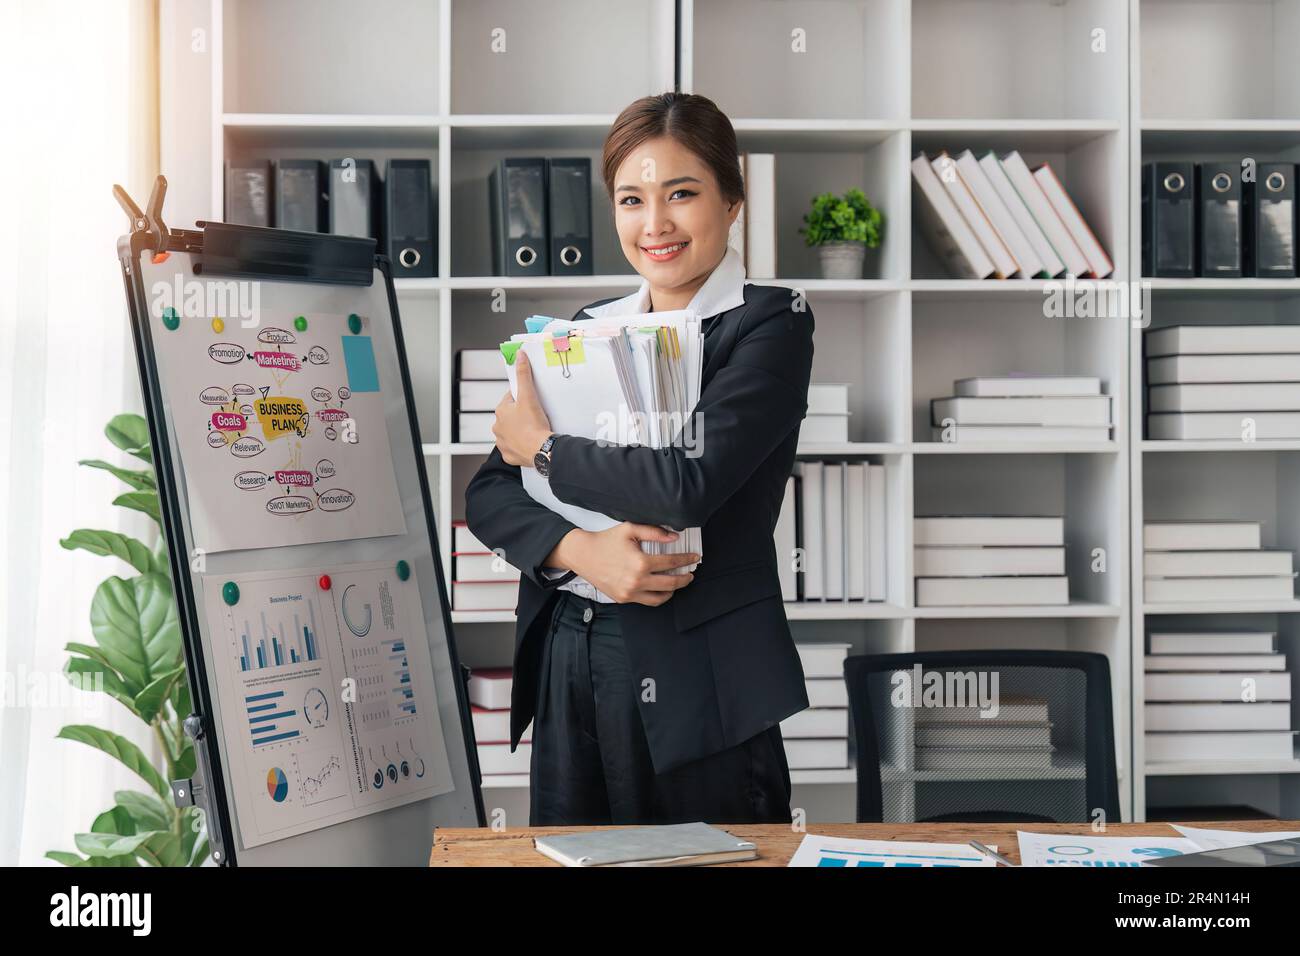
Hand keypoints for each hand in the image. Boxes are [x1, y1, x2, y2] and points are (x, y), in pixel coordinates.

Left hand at [493, 351, 552, 465]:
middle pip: (511, 416)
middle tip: (535, 416)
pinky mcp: (509, 455)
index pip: (510, 399)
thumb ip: (524, 374)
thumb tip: (519, 356)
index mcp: (500, 411)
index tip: (531, 402)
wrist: (541, 450)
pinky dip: (521, 445)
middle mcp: (498, 427)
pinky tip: (531, 442)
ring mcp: (503, 442)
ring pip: (512, 432)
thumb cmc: (534, 425)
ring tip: (534, 430)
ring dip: (521, 430)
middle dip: (521, 415)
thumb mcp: (529, 395)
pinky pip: (515, 447)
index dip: (522, 398)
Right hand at [551, 523, 699, 605]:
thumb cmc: (606, 541)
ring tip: (679, 582)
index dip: (687, 559)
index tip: (695, 557)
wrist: (583, 555)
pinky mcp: (624, 598)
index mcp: (640, 562)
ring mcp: (630, 592)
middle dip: (685, 578)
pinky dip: (659, 597)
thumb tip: (675, 537)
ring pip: (661, 597)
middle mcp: (637, 580)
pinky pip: (648, 602)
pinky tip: (663, 589)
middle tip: (691, 573)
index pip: (672, 563)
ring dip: (674, 590)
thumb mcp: (630, 530)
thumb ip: (654, 532)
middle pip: (671, 583)